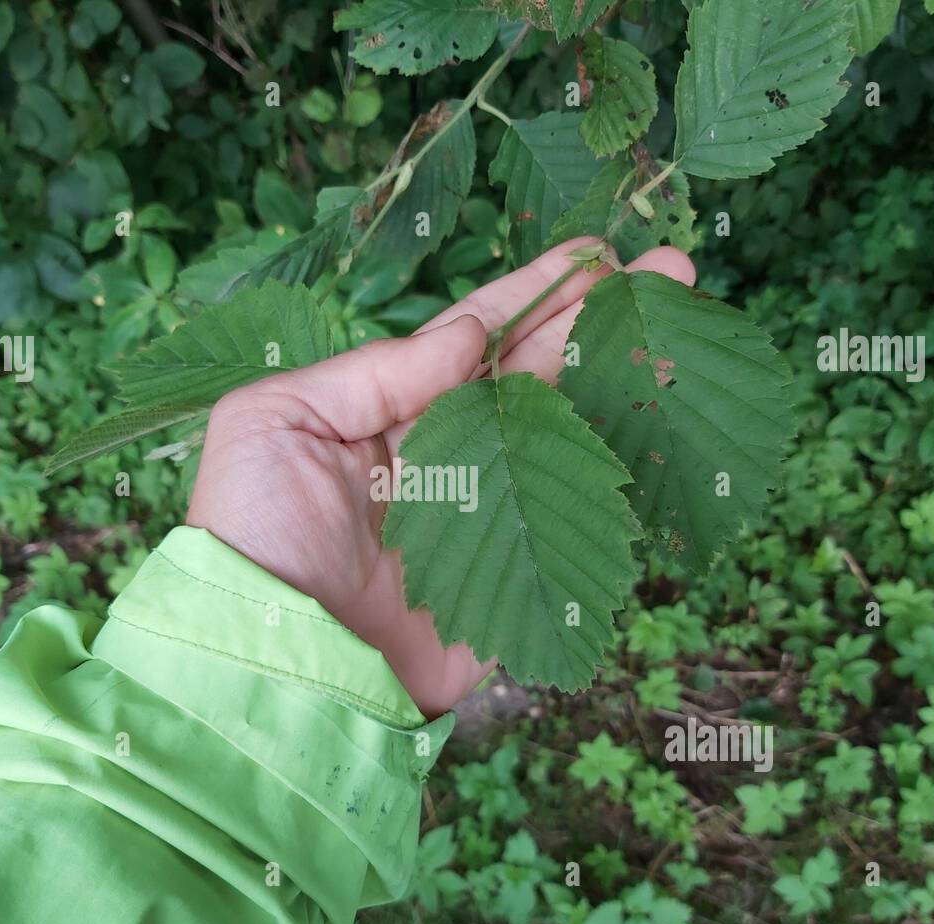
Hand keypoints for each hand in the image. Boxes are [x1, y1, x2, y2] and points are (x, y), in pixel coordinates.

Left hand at [186, 239, 695, 716]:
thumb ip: (372, 372)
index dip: (538, 292)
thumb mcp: (277, 421)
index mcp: (389, 408)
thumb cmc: (255, 533)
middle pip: (534, 372)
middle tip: (673, 274)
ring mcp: (482, 510)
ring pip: (564, 433)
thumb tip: (471, 333)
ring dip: (620, 382)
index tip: (602, 254)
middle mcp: (444, 450)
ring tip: (679, 336)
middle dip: (599, 321)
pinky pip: (574, 516)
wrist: (271, 660)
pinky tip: (660, 428)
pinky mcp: (511, 571)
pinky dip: (620, 476)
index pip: (477, 336)